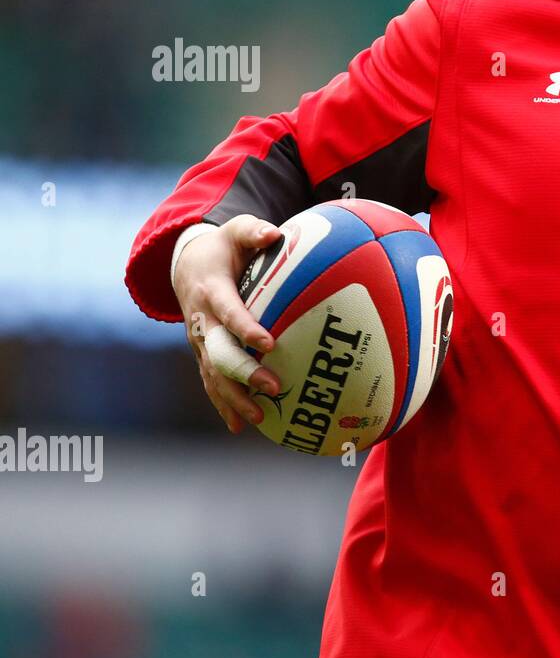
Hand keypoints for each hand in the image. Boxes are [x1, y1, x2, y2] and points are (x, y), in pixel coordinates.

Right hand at [174, 214, 282, 433]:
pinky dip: (224, 404)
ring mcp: (199, 340)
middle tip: (273, 387)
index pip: (229, 312)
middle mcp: (201, 320)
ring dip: (234, 398)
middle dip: (244, 373)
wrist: (186, 263)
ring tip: (260, 418)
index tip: (269, 343)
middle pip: (220, 351)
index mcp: (211, 291)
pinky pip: (211, 381)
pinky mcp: (203, 353)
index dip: (246, 327)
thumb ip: (254, 231)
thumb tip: (275, 233)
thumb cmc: (222, 247)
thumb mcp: (235, 231)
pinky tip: (241, 426)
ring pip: (213, 374)